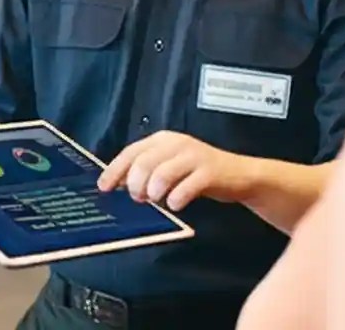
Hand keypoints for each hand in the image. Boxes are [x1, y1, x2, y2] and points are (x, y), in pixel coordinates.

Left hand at [96, 131, 256, 211]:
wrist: (240, 175)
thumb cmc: (199, 173)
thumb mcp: (171, 166)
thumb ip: (147, 171)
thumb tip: (119, 184)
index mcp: (163, 140)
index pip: (131, 152)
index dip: (115, 170)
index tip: (104, 187)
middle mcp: (177, 143)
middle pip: (144, 163)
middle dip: (135, 184)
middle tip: (138, 197)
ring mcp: (195, 156)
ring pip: (162, 173)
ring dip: (154, 191)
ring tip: (156, 200)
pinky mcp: (210, 171)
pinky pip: (187, 186)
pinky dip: (177, 198)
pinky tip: (176, 204)